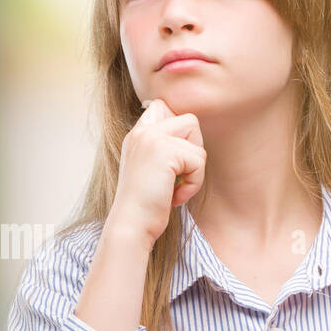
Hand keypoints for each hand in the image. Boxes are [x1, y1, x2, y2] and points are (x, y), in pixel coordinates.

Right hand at [105, 97, 205, 245]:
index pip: (162, 106)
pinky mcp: (165, 152)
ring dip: (195, 170)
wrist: (130, 225)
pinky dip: (193, 184)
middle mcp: (143, 132)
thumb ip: (162, 149)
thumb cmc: (143, 205)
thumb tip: (191, 133)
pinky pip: (199, 161)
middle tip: (178, 174)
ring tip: (175, 188)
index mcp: (137, 135)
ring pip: (197, 141)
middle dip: (194, 150)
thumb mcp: (149, 169)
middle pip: (189, 120)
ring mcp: (152, 139)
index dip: (178, 129)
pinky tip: (175, 197)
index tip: (172, 160)